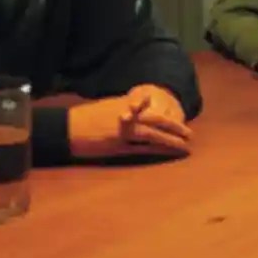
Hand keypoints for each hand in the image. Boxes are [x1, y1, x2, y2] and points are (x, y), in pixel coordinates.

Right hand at [68, 90, 192, 159]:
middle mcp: (127, 116)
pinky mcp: (118, 146)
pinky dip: (157, 150)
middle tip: (190, 133)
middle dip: (175, 126)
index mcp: (124, 104)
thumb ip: (125, 108)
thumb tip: (138, 110)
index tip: (179, 117)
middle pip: (157, 120)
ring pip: (153, 134)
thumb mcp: (107, 107)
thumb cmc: (84, 118)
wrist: (67, 128)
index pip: (152, 106)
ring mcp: (123, 131)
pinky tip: (168, 153)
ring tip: (185, 146)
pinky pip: (142, 148)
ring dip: (171, 140)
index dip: (167, 113)